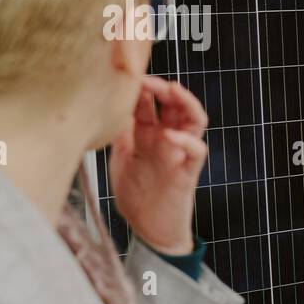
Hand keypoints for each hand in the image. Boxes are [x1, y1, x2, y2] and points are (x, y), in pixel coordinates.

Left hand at [110, 75, 206, 255]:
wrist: (149, 230)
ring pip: (194, 119)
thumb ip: (119, 134)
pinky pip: (197, 150)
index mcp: (149, 134)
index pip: (150, 101)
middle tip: (147, 78)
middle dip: (164, 87)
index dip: (141, 85)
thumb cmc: (136, 196)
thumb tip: (105, 106)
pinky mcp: (188, 172)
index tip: (125, 73)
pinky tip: (169, 136)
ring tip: (171, 91)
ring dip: (185, 102)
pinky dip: (186, 140)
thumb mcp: (120, 157)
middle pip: (175, 103)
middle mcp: (167, 139)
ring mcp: (180, 153)